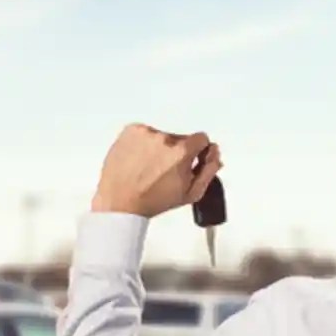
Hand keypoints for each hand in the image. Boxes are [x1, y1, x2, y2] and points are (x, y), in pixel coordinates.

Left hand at [90, 124, 223, 217]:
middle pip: (180, 138)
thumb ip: (209, 170)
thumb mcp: (190, 193)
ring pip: (160, 136)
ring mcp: (145, 134)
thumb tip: (215, 154)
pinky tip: (138, 161)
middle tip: (163, 171)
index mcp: (181, 151)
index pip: (201, 138)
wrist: (120, 203)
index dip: (196, 151)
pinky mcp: (130, 132)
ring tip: (148, 169)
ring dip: (157, 148)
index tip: (188, 160)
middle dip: (175, 152)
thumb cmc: (151, 201)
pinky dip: (141, 144)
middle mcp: (163, 139)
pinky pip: (143, 134)